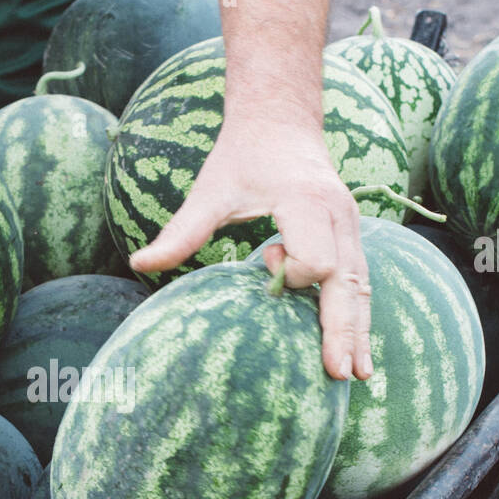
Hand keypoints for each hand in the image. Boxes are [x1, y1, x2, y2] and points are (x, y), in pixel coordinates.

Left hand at [129, 120, 372, 381]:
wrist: (280, 122)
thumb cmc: (241, 158)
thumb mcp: (208, 191)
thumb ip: (180, 232)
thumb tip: (137, 265)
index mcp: (306, 202)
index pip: (315, 259)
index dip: (291, 275)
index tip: (264, 259)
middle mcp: (338, 215)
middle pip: (348, 282)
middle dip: (342, 328)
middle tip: (337, 373)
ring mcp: (351, 226)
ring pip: (361, 286)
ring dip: (359, 331)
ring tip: (358, 375)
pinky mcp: (351, 235)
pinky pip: (360, 281)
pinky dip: (359, 315)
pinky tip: (359, 350)